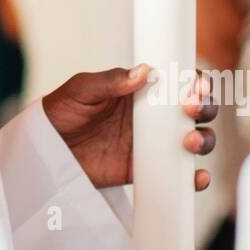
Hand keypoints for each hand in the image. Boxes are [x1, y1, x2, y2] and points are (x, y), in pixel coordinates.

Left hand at [42, 65, 216, 189]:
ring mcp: (153, 144)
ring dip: (203, 140)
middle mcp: (154, 116)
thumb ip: (110, 81)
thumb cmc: (62, 110)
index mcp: (143, 90)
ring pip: (194, 140)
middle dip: (204, 109)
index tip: (197, 86)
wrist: (45, 149)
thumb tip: (143, 71)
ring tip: (190, 143)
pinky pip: (177, 175)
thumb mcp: (81, 89)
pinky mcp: (145, 170)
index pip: (180, 81)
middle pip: (196, 110)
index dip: (197, 82)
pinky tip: (196, 177)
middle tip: (191, 110)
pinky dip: (193, 178)